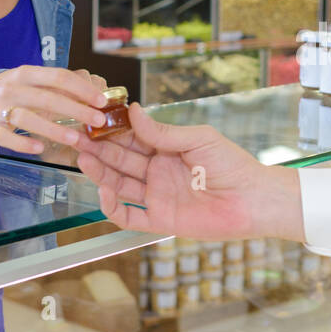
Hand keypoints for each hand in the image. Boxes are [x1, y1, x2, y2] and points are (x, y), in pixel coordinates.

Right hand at [0, 66, 109, 154]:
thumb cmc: (15, 92)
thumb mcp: (32, 82)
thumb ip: (58, 87)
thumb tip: (96, 94)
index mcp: (25, 73)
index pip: (58, 77)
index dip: (82, 89)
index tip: (102, 101)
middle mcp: (11, 88)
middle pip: (47, 99)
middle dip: (76, 110)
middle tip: (98, 121)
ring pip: (28, 118)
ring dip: (54, 129)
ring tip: (76, 139)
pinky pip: (7, 138)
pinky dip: (23, 143)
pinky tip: (40, 148)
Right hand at [75, 103, 304, 241]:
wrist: (253, 199)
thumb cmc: (233, 165)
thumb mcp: (198, 139)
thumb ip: (163, 131)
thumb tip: (134, 111)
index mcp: (167, 150)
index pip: (133, 139)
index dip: (113, 131)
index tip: (93, 120)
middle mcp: (158, 172)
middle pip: (121, 160)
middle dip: (99, 149)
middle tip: (77, 138)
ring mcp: (158, 196)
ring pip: (120, 185)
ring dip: (100, 173)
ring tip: (83, 158)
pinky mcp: (161, 220)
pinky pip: (129, 216)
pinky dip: (113, 206)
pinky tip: (104, 191)